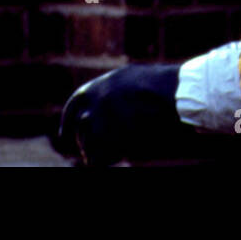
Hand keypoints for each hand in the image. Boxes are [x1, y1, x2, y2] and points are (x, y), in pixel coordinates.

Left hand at [55, 64, 182, 166]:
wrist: (175, 94)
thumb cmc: (161, 87)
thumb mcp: (130, 79)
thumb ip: (112, 91)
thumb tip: (103, 104)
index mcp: (98, 87)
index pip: (73, 107)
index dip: (67, 123)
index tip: (65, 136)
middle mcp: (93, 103)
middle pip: (81, 131)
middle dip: (86, 143)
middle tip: (95, 152)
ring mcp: (100, 121)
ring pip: (89, 147)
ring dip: (100, 152)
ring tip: (117, 151)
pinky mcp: (109, 139)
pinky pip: (100, 159)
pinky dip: (109, 160)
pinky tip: (123, 154)